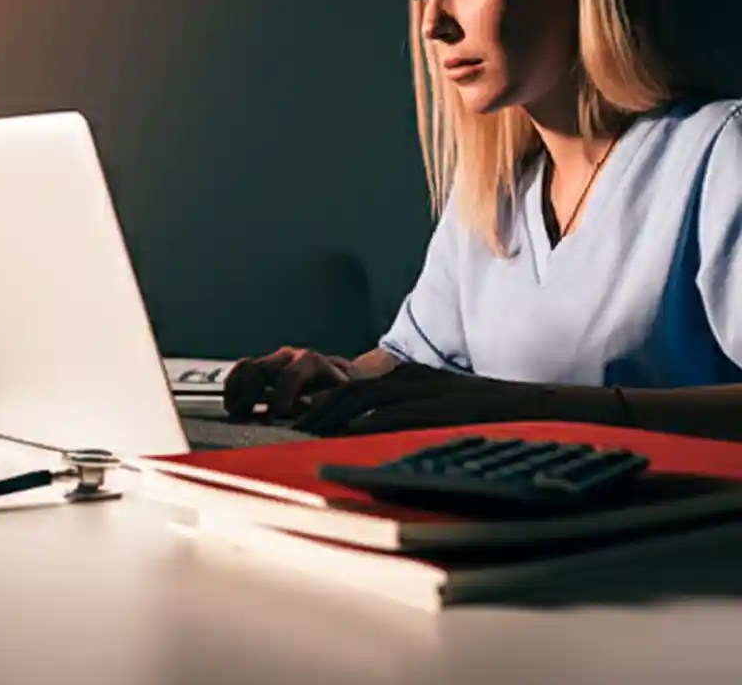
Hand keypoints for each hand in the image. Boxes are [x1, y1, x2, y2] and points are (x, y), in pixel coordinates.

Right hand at [222, 346, 353, 419]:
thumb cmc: (339, 394)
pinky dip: (233, 387)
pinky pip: (240, 370)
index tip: (277, 415)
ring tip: (233, 414)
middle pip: (261, 369)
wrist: (336, 379)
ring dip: (237, 390)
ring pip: (247, 367)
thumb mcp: (341, 398)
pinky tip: (230, 406)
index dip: (282, 395)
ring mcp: (272, 359)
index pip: (290, 375)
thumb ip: (327, 404)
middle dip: (251, 395)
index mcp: (310, 361)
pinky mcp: (261, 366)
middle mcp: (288, 356)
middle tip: (243, 419)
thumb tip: (312, 414)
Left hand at [293, 363, 630, 435]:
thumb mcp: (437, 415)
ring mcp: (425, 390)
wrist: (538, 407)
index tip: (292, 425)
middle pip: (347, 392)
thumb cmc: (486, 419)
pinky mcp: (440, 405)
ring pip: (363, 401)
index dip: (319, 406)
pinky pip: (394, 416)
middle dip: (314, 412)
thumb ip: (403, 423)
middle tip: (286, 432)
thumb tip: (366, 446)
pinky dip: (365, 428)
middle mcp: (411, 379)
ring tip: (303, 437)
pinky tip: (344, 441)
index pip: (350, 389)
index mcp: (407, 379)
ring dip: (330, 419)